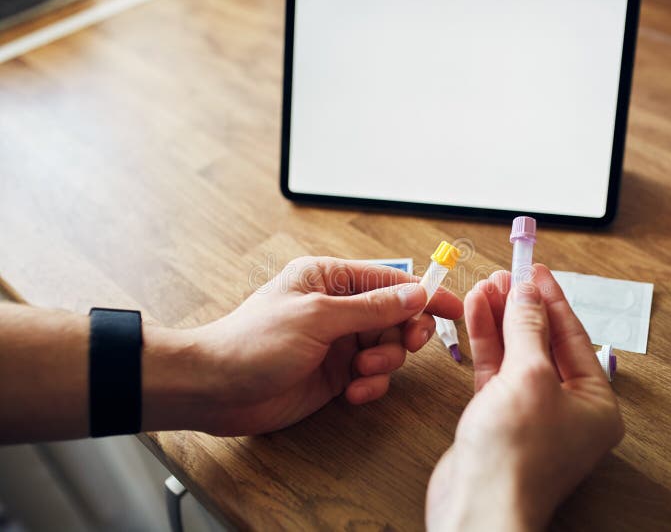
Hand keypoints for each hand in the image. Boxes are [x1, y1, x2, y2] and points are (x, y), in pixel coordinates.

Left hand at [143, 257, 462, 435]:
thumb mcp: (318, 317)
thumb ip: (372, 308)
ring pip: (386, 350)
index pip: (390, 281)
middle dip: (402, 335)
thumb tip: (415, 293)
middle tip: (404, 346)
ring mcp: (336, 343)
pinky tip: (350, 393)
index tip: (453, 309)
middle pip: (395, 317)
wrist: (216, 389)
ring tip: (359, 373)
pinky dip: (369, 386)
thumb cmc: (254, 341)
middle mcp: (336, 308)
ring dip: (383, 365)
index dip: (424, 294)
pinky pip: (370, 378)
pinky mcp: (334, 374)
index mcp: (329, 279)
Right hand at [426, 265, 623, 530]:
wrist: (478, 505)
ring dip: (501, 319)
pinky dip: (486, 341)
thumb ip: (528, 329)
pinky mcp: (499, 418)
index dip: (552, 299)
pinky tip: (476, 314)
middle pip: (544, 343)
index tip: (536, 270)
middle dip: (523, 307)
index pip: (574, 336)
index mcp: (595, 403)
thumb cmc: (517, 457)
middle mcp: (567, 408)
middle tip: (507, 275)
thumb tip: (528, 294)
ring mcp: (531, 413)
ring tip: (487, 286)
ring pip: (517, 354)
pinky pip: (496, 370)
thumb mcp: (530, 376)